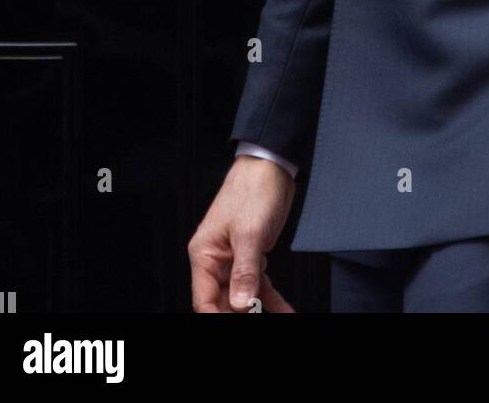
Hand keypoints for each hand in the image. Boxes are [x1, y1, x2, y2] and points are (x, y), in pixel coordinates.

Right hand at [189, 155, 296, 312]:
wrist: (271, 165)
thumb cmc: (252, 189)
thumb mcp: (249, 233)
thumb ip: (244, 272)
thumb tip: (240, 304)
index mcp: (204, 254)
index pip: (204, 300)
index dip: (218, 316)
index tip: (239, 321)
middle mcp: (216, 259)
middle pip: (223, 302)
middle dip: (240, 314)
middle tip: (259, 322)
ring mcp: (234, 259)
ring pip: (243, 297)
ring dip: (259, 311)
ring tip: (279, 319)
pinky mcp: (252, 256)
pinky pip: (258, 285)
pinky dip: (271, 300)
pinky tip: (284, 310)